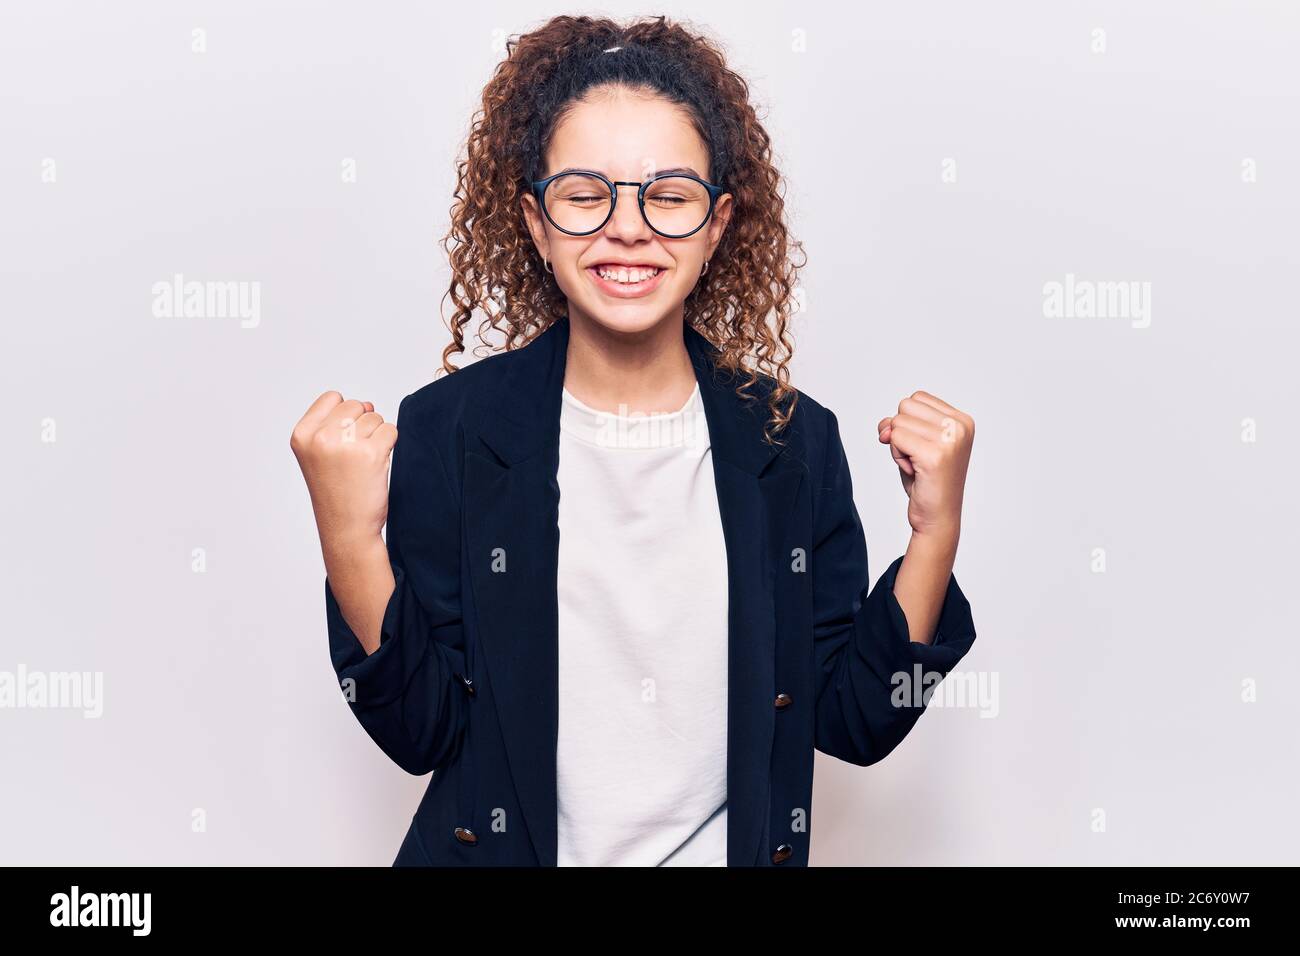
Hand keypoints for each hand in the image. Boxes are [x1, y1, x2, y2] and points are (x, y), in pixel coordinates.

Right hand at [290, 391, 397, 547]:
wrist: (347, 529)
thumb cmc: (335, 492)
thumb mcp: (317, 454)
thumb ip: (334, 423)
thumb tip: (368, 404)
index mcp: (302, 435)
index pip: (332, 398)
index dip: (344, 415)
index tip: (341, 441)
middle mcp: (320, 437)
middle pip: (355, 405)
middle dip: (362, 425)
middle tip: (354, 456)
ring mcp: (346, 445)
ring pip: (374, 417)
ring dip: (376, 436)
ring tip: (363, 463)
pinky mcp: (371, 454)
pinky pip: (390, 430)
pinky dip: (389, 444)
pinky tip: (377, 465)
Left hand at [877, 391, 973, 538]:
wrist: (938, 518)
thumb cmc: (926, 481)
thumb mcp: (913, 443)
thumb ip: (899, 424)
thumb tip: (885, 428)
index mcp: (962, 420)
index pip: (916, 398)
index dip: (908, 422)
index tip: (923, 447)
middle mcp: (960, 426)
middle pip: (905, 405)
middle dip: (902, 432)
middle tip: (918, 458)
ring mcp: (949, 440)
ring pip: (897, 422)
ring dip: (898, 446)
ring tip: (917, 465)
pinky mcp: (934, 455)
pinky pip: (895, 438)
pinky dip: (897, 456)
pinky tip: (914, 471)